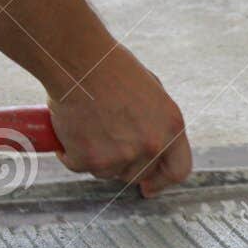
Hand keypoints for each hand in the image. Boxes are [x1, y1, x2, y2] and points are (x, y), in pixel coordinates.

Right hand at [45, 48, 191, 196]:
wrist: (77, 60)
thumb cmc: (110, 68)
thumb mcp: (151, 94)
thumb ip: (156, 123)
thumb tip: (154, 147)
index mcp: (172, 127)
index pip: (178, 170)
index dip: (163, 181)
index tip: (149, 188)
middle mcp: (152, 145)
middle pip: (139, 174)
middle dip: (122, 165)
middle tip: (105, 144)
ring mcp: (122, 155)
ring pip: (108, 173)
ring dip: (96, 157)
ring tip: (88, 124)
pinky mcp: (91, 159)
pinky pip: (79, 166)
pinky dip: (70, 152)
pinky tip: (70, 127)